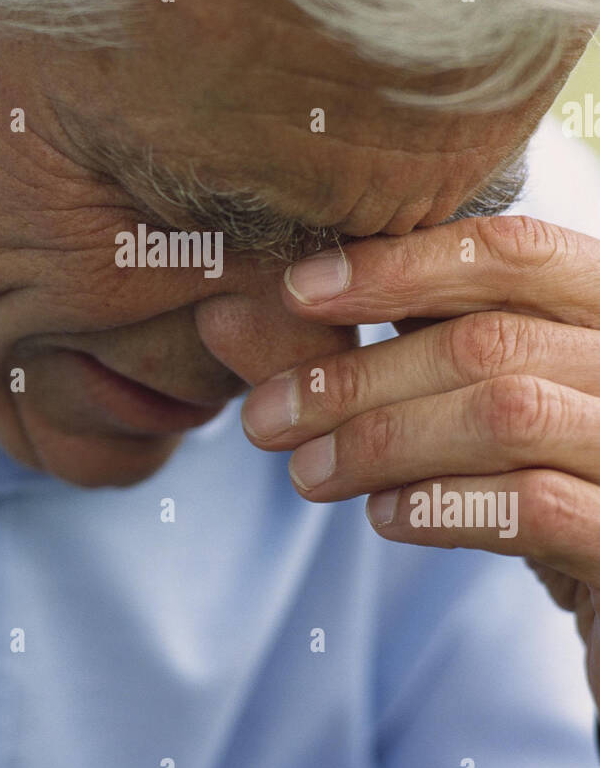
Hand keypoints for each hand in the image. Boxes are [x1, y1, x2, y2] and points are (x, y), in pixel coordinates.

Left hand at [241, 215, 599, 709]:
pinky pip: (538, 503)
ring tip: (307, 475)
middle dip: (358, 377)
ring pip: (508, 412)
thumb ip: (360, 357)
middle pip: (490, 339)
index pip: (513, 251)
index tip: (298, 290)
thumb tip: (226, 312)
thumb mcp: (458, 406)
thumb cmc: (542, 483)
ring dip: (385, 441)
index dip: (401, 265)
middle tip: (265, 418)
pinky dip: (445, 504)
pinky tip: (383, 516)